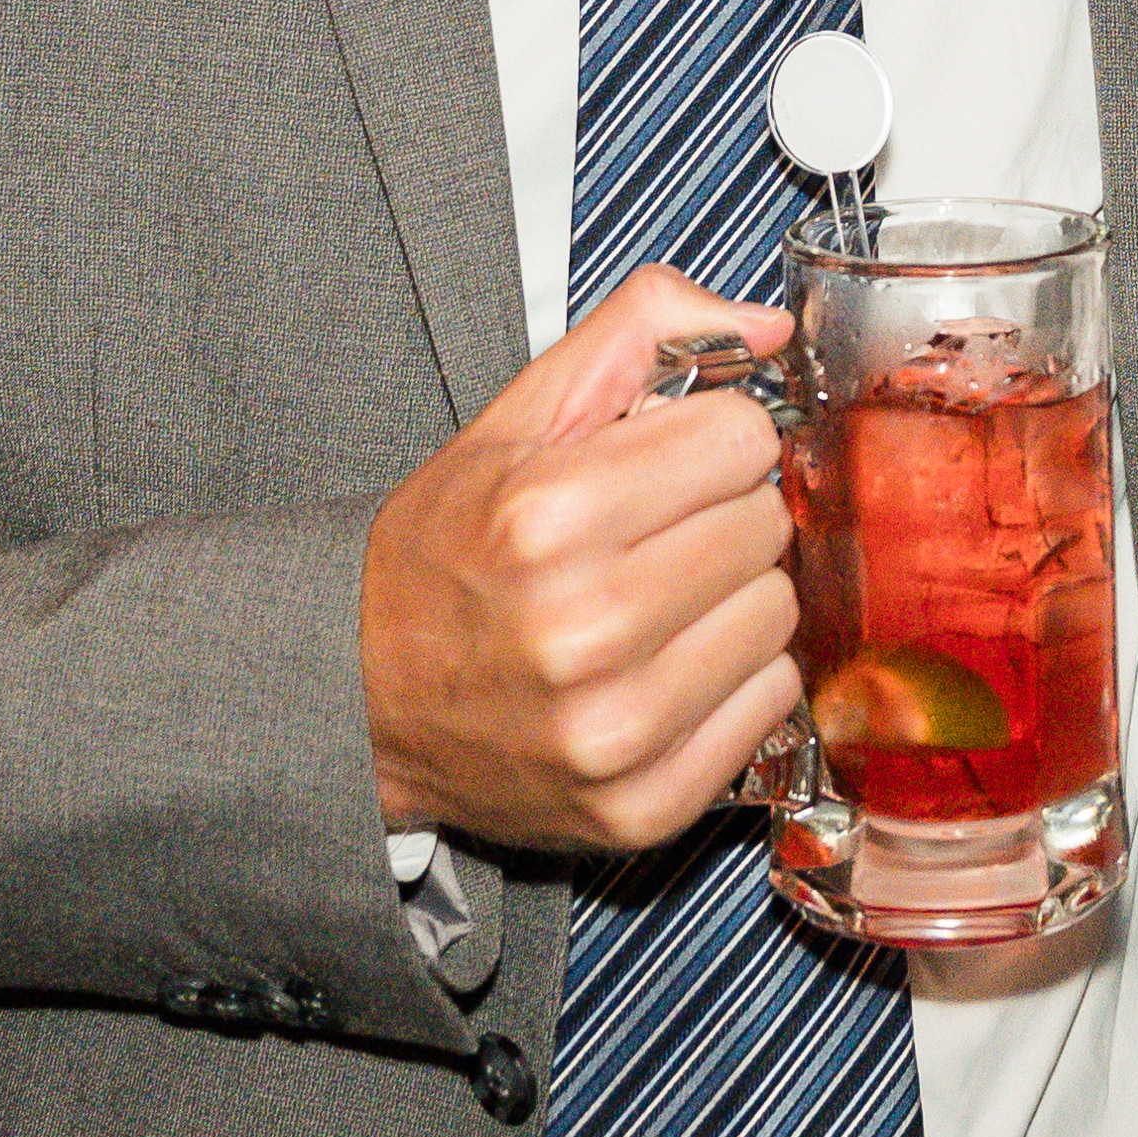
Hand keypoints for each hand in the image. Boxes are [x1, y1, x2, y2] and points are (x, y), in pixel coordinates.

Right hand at [361, 264, 807, 856]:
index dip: (708, 440)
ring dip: (733, 601)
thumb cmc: (446, 553)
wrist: (360, 699)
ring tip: (659, 604)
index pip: (743, 437)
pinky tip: (666, 669)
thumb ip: (640, 332)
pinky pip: (770, 707)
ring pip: (777, 617)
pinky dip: (733, 682)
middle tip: (656, 537)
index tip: (667, 463)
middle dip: (722, 515)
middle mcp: (585, 628)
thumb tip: (767, 329)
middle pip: (766, 526)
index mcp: (549, 515)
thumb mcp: (515, 418)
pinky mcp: (642, 807)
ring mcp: (615, 730)